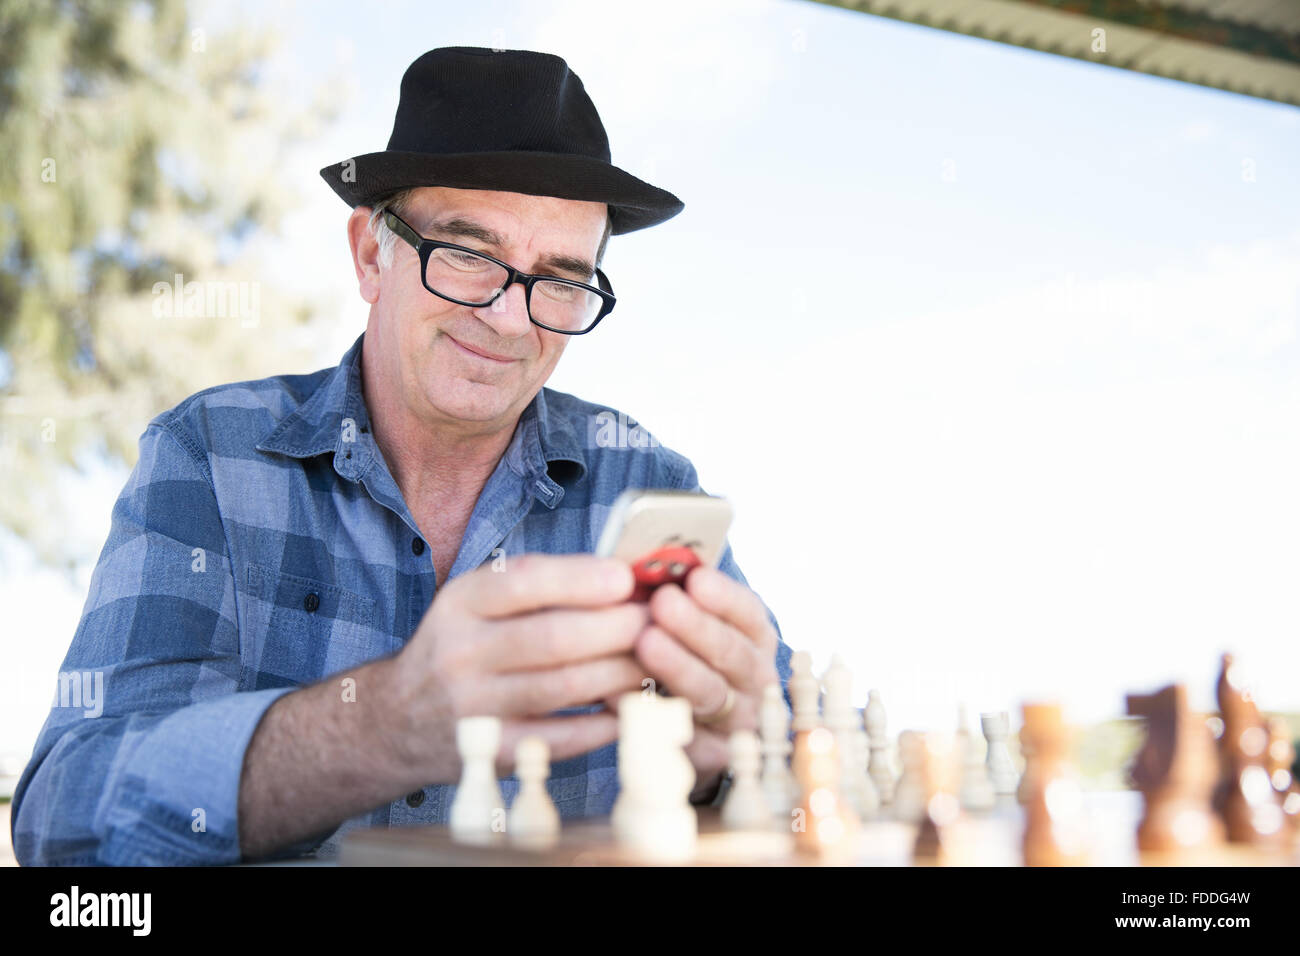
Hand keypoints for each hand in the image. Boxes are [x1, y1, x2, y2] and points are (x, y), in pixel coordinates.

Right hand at [389, 553, 648, 780]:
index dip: (580, 578)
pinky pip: (560, 739)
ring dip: (619, 672)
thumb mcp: (477, 602)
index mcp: (461, 603)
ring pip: (562, 688)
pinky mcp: (491, 752)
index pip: (524, 581)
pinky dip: (603, 724)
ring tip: (654, 659)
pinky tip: (631, 706)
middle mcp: (461, 652)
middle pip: (552, 638)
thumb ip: (537, 587)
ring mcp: (474, 707)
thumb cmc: (460, 646)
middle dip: (616, 626)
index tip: (625, 576)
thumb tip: (623, 576)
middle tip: (655, 620)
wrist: (397, 718)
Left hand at [632, 565, 780, 786]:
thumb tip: (638, 570)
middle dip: (696, 626)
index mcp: (754, 637)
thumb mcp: (693, 624)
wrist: (699, 730)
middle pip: (730, 653)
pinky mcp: (710, 754)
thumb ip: (675, 598)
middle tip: (663, 603)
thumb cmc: (686, 655)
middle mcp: (755, 678)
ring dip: (678, 666)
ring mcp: (737, 719)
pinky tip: (617, 695)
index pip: (748, 612)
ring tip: (645, 643)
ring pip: (709, 693)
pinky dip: (651, 714)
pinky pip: (681, 735)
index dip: (723, 595)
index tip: (696, 577)